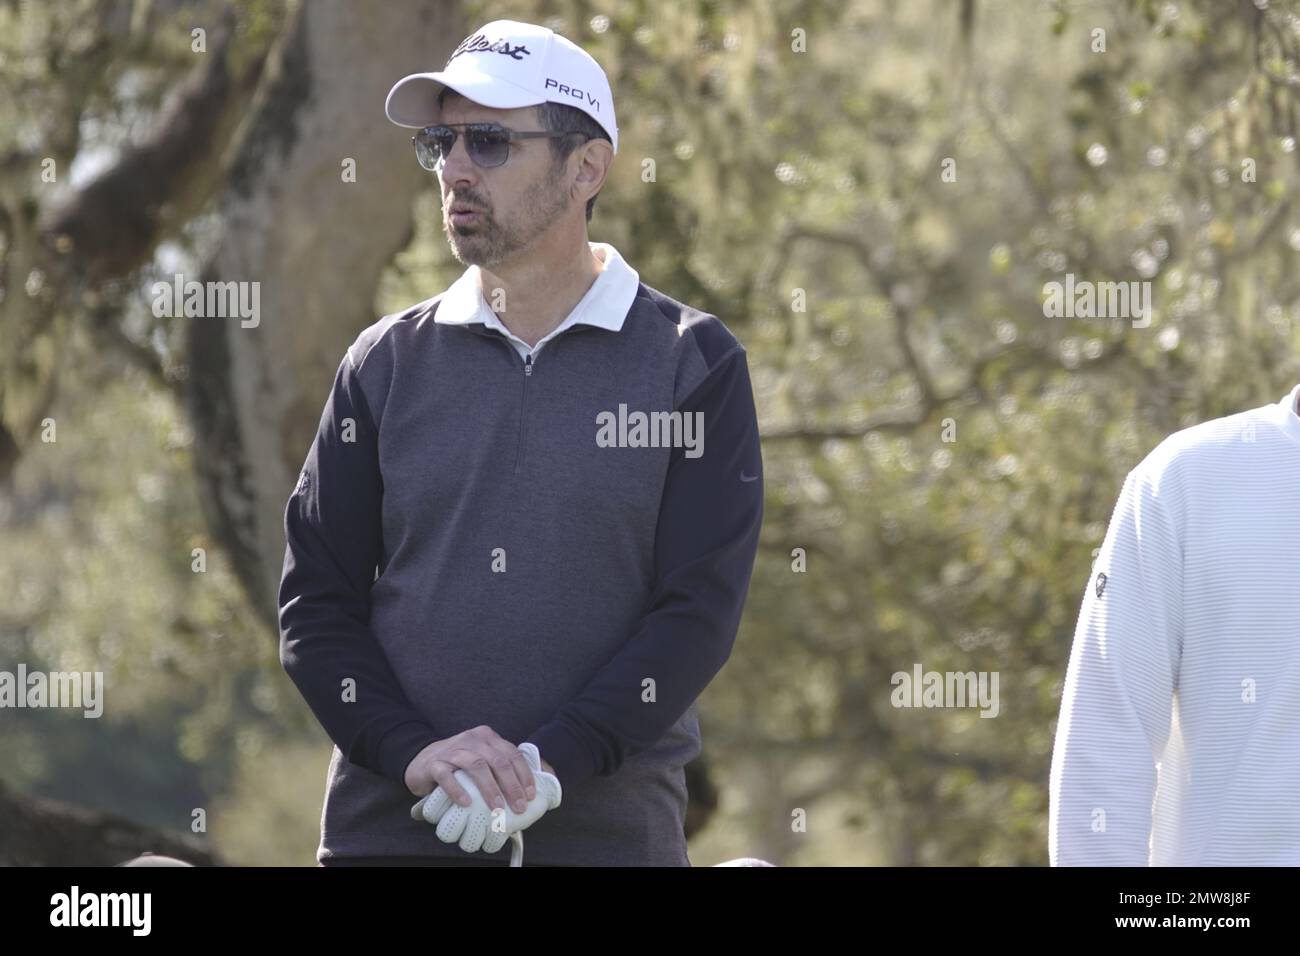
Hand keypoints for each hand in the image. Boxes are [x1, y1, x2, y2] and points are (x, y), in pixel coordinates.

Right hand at [411, 742, 560, 853]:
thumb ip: (501, 768)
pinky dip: (458, 790)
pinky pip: (447, 776)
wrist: (421, 761)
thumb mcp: (482, 759)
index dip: (524, 774)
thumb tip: (529, 790)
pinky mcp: (434, 763)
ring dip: (490, 788)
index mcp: (487, 737)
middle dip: (511, 785)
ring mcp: (452, 750)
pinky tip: (466, 803)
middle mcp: (472, 739)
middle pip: (497, 760)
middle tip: (519, 806)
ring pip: (476, 765)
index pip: (512, 754)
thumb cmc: (458, 765)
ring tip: (497, 807)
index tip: (530, 795)